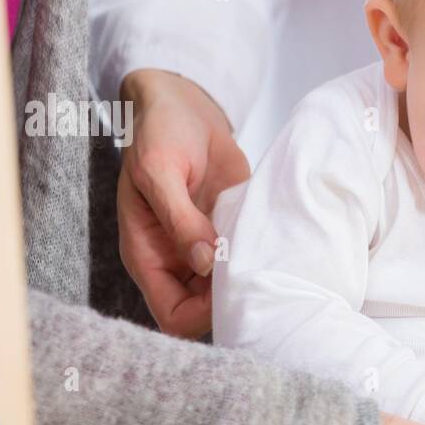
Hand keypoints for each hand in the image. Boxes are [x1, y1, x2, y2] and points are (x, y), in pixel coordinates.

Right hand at [117, 69, 250, 336]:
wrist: (185, 107)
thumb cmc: (159, 134)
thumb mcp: (159, 171)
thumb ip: (179, 218)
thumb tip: (203, 262)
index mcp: (149, 256)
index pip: (173, 316)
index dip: (202, 314)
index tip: (230, 284)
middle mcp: (177, 262)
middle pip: (206, 314)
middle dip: (233, 302)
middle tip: (259, 272)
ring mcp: (205, 250)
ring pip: (231, 292)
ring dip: (251, 281)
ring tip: (269, 256)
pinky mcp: (231, 234)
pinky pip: (248, 263)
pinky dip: (262, 260)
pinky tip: (275, 244)